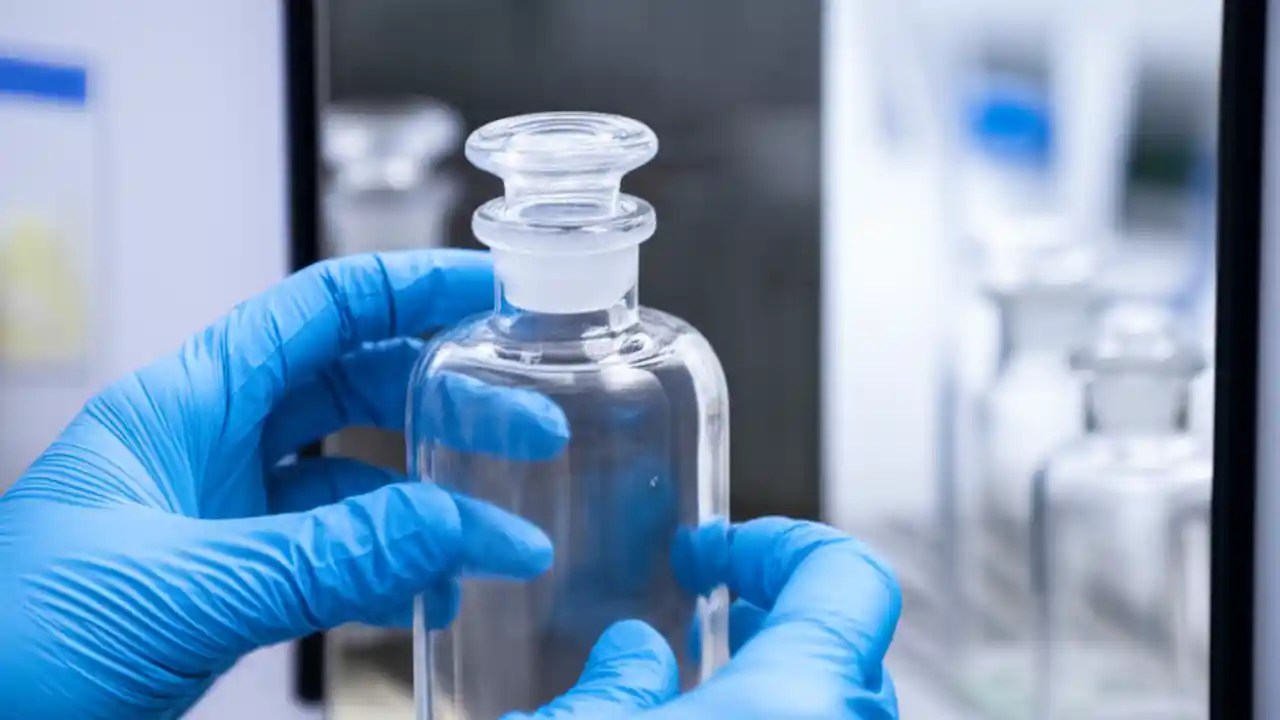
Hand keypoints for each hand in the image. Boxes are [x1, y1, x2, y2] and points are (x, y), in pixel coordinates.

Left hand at [0, 250, 567, 718]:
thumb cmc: (16, 649)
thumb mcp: (184, 588)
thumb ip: (330, 559)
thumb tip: (459, 528)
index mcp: (182, 407)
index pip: (316, 313)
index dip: (407, 287)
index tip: (489, 290)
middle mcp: (208, 448)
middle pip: (353, 388)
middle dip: (444, 399)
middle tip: (527, 422)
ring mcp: (223, 516)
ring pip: (354, 477)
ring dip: (430, 498)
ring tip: (501, 530)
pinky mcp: (234, 581)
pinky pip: (337, 554)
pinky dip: (394, 565)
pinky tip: (437, 588)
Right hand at [511, 518, 900, 719]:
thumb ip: (612, 681)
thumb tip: (636, 653)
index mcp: (804, 699)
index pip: (846, 575)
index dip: (780, 543)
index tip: (715, 551)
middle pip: (845, 636)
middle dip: (772, 605)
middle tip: (710, 599)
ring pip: (835, 696)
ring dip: (775, 667)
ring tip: (705, 669)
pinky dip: (779, 710)